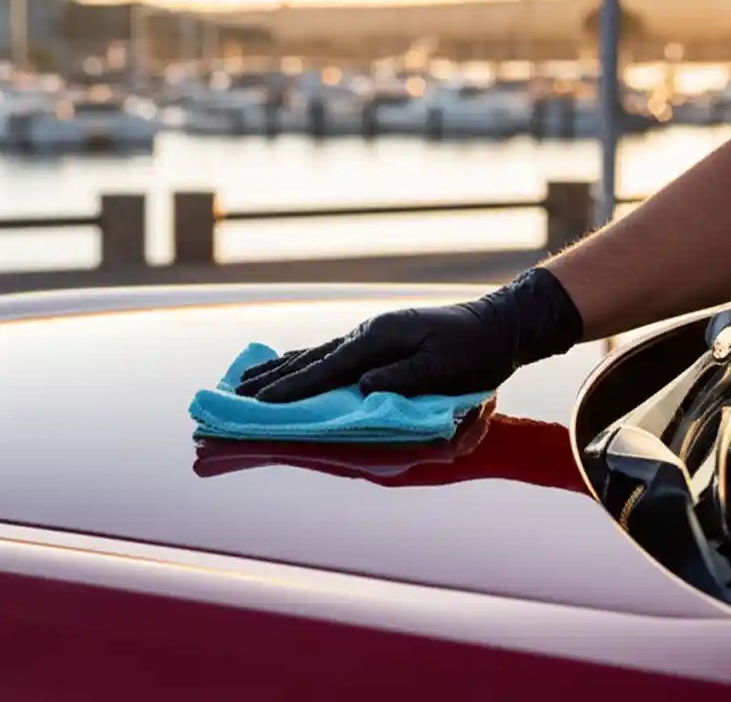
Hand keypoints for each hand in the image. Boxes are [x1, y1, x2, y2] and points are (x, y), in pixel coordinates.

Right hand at [236, 268, 583, 402]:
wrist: (497, 325)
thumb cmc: (475, 351)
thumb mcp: (445, 367)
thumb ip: (404, 378)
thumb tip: (362, 387)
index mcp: (377, 337)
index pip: (326, 369)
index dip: (292, 389)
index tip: (260, 404)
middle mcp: (365, 333)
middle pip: (308, 359)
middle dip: (270, 380)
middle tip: (234, 396)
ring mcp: (366, 335)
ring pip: (312, 355)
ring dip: (277, 370)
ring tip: (243, 381)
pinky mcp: (372, 342)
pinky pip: (327, 356)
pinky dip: (300, 363)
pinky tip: (287, 367)